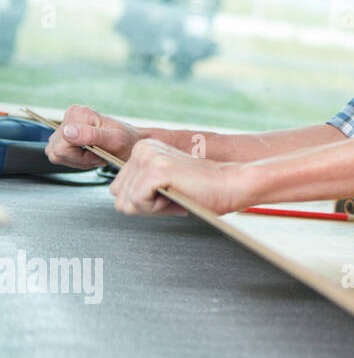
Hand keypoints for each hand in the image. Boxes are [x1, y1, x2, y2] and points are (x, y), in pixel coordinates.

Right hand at [45, 104, 143, 168]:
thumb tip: (67, 132)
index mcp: (79, 113)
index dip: (80, 156)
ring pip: (56, 154)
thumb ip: (91, 136)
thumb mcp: (115, 140)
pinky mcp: (62, 135)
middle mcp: (70, 116)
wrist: (132, 141)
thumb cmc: (127, 141)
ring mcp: (64, 126)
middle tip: (99, 155)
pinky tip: (90, 155)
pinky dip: (75, 160)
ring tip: (96, 155)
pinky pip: (58, 155)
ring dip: (78, 161)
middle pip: (57, 151)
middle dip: (79, 159)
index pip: (62, 145)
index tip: (98, 153)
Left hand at [108, 138, 249, 216]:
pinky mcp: (155, 170)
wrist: (230, 184)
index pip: (119, 188)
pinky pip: (138, 203)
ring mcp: (147, 158)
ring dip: (152, 207)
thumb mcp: (163, 183)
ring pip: (126, 202)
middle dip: (144, 205)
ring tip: (176, 194)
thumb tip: (120, 198)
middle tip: (173, 195)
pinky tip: (176, 194)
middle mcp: (142, 149)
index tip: (168, 193)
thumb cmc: (204, 189)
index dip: (143, 200)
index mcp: (143, 149)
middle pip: (118, 196)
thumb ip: (139, 185)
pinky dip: (158, 208)